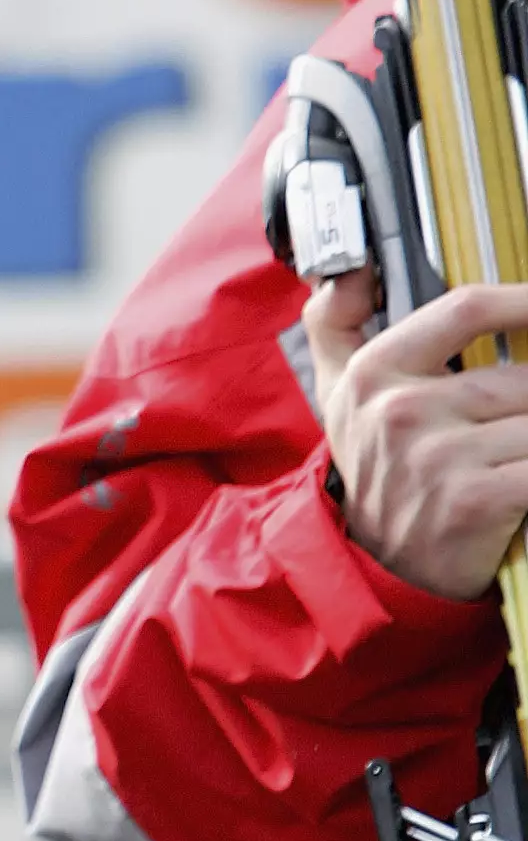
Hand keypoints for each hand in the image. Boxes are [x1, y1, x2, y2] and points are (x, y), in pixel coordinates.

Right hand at [305, 269, 527, 597]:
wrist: (378, 565)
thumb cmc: (374, 469)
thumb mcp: (336, 392)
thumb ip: (332, 322)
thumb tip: (349, 274)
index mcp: (374, 372)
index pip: (464, 310)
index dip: (521, 301)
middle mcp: (402, 411)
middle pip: (518, 377)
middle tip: (522, 415)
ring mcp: (438, 457)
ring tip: (518, 447)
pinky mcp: (475, 501)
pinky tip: (524, 476)